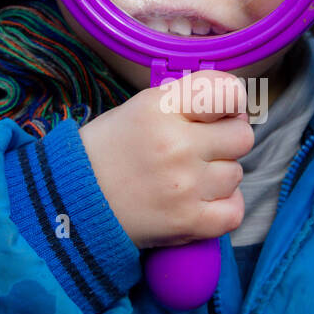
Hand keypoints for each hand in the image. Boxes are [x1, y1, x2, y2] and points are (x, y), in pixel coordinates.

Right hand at [79, 70, 253, 250]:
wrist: (71, 201)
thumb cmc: (108, 151)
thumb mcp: (139, 107)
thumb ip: (185, 101)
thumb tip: (234, 107)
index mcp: (161, 107)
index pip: (226, 92)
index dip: (231, 102)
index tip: (221, 112)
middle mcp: (176, 144)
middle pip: (241, 136)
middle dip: (226, 141)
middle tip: (202, 149)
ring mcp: (185, 185)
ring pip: (236, 174)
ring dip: (219, 177)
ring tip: (188, 178)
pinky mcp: (187, 221)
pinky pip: (235, 210)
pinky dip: (224, 207)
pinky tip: (202, 201)